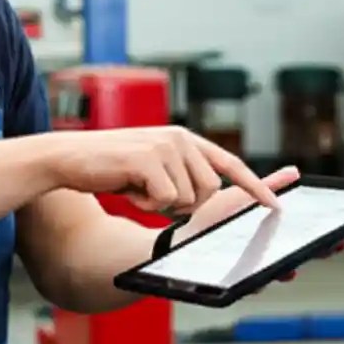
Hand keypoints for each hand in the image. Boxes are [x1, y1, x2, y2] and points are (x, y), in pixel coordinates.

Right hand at [50, 126, 278, 213]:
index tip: (275, 203)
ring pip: (189, 199)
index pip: (230, 163)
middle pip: (210, 190)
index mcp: (185, 139)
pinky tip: (128, 189)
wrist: (68, 157)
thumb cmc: (111, 167)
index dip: (255, 185)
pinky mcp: (148, 159)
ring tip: (138, 188)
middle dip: (187, 205)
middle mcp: (180, 138)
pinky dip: (146, 205)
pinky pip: (165, 201)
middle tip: (154, 196)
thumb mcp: (153, 166)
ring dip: (163, 205)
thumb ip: (181, 174)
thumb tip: (204, 199)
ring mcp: (165, 146)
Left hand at [174, 165, 343, 285]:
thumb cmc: (209, 219)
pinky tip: (262, 278)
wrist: (176, 237)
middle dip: (314, 254)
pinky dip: (254, 283)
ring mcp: (247, 270)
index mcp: (269, 237)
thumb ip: (268, 186)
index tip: (340, 236)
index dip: (323, 239)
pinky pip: (245, 285)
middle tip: (331, 248)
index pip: (302, 240)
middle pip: (295, 258)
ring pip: (272, 274)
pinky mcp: (228, 281)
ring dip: (285, 271)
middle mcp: (263, 257)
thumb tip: (294, 172)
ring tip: (294, 267)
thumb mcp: (242, 196)